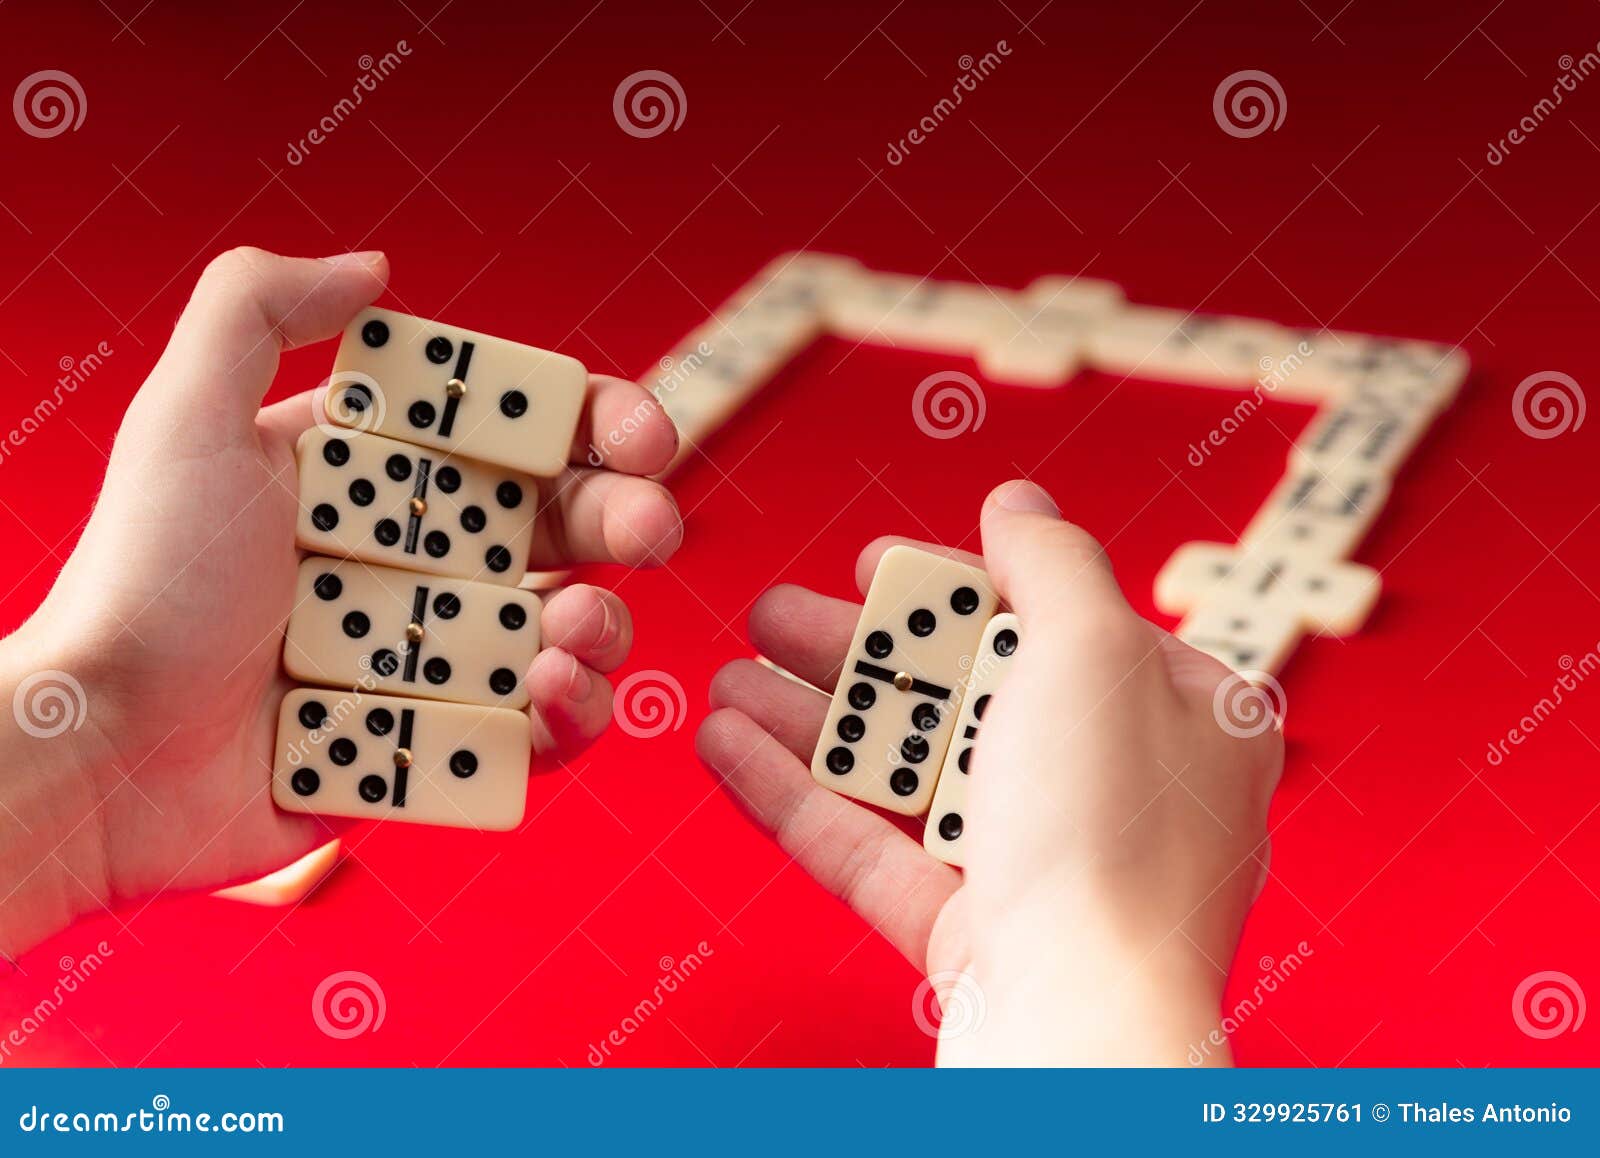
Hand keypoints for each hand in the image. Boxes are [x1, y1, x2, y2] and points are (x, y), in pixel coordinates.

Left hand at [0, 247, 681, 958]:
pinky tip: (542, 701)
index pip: (516, 431)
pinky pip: (538, 734)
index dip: (597, 423)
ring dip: (602, 628)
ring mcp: (434, 655)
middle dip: (627, 518)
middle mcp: (419, 558)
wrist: (104, 753)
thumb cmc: (143, 583)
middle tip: (644, 532)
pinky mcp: (437, 745)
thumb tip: (377, 270)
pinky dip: (568, 719)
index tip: (639, 437)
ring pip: (573, 631)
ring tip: (562, 638)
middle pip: (568, 525)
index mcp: (380, 475)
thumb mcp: (186, 419)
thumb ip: (259, 307)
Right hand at [697, 480, 1282, 1064]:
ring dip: (813, 722)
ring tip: (729, 678)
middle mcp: (1116, 789)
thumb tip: (1016, 501)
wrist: (1081, 1024)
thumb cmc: (1112, 839)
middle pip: (963, 694)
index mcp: (1178, 714)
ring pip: (908, 774)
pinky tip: (731, 748)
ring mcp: (1039, 865)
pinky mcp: (969, 930)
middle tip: (773, 615)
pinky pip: (873, 849)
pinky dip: (800, 798)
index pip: (1051, 620)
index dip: (953, 582)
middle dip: (858, 654)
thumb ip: (1050, 561)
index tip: (874, 560)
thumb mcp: (1093, 652)